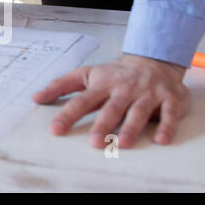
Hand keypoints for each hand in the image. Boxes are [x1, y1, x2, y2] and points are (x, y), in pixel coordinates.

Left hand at [33, 53, 190, 147]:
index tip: (55, 130)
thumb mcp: (86, 75)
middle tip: (94, 142)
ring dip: (131, 128)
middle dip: (102, 124)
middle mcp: (124, 89)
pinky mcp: (169, 99)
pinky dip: (167, 126)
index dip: (68, 115)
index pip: (82, 101)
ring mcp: (147, 94)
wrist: (153, 60)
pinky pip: (169, 114)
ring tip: (122, 143)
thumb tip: (35, 97)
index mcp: (102, 85)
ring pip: (138, 112)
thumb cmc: (115, 74)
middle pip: (111, 108)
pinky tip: (161, 140)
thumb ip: (61, 86)